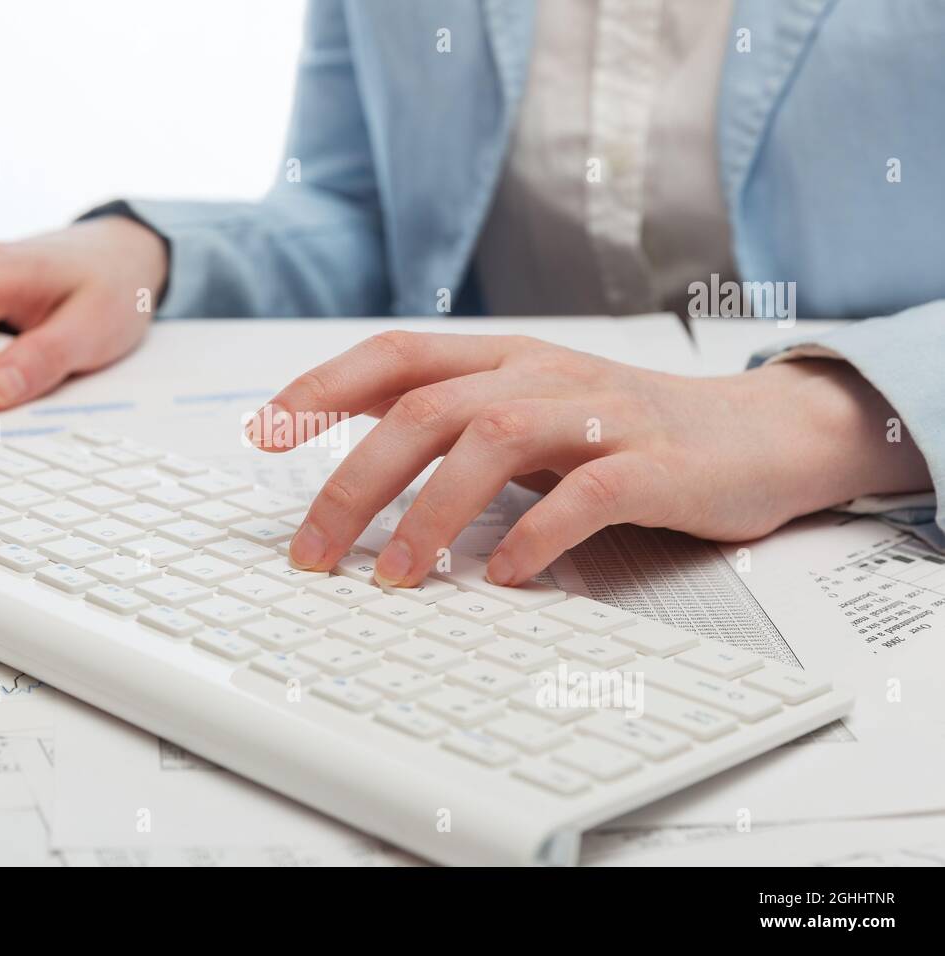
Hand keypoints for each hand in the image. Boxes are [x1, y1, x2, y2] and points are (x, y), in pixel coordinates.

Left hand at [249, 331, 930, 586]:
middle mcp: (543, 375)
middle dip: (354, 483)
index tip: (263, 433)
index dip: (322, 388)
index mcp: (503, 360)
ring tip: (393, 577)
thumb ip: (455, 423)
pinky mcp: (655, 466)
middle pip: (425, 410)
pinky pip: (585, 496)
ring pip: (493, 442)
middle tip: (313, 553)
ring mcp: (600, 416)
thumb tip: (361, 456)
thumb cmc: (625, 432)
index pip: (394, 357)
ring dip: (430, 515)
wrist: (758, 434)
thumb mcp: (528, 411)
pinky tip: (506, 578)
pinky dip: (536, 536)